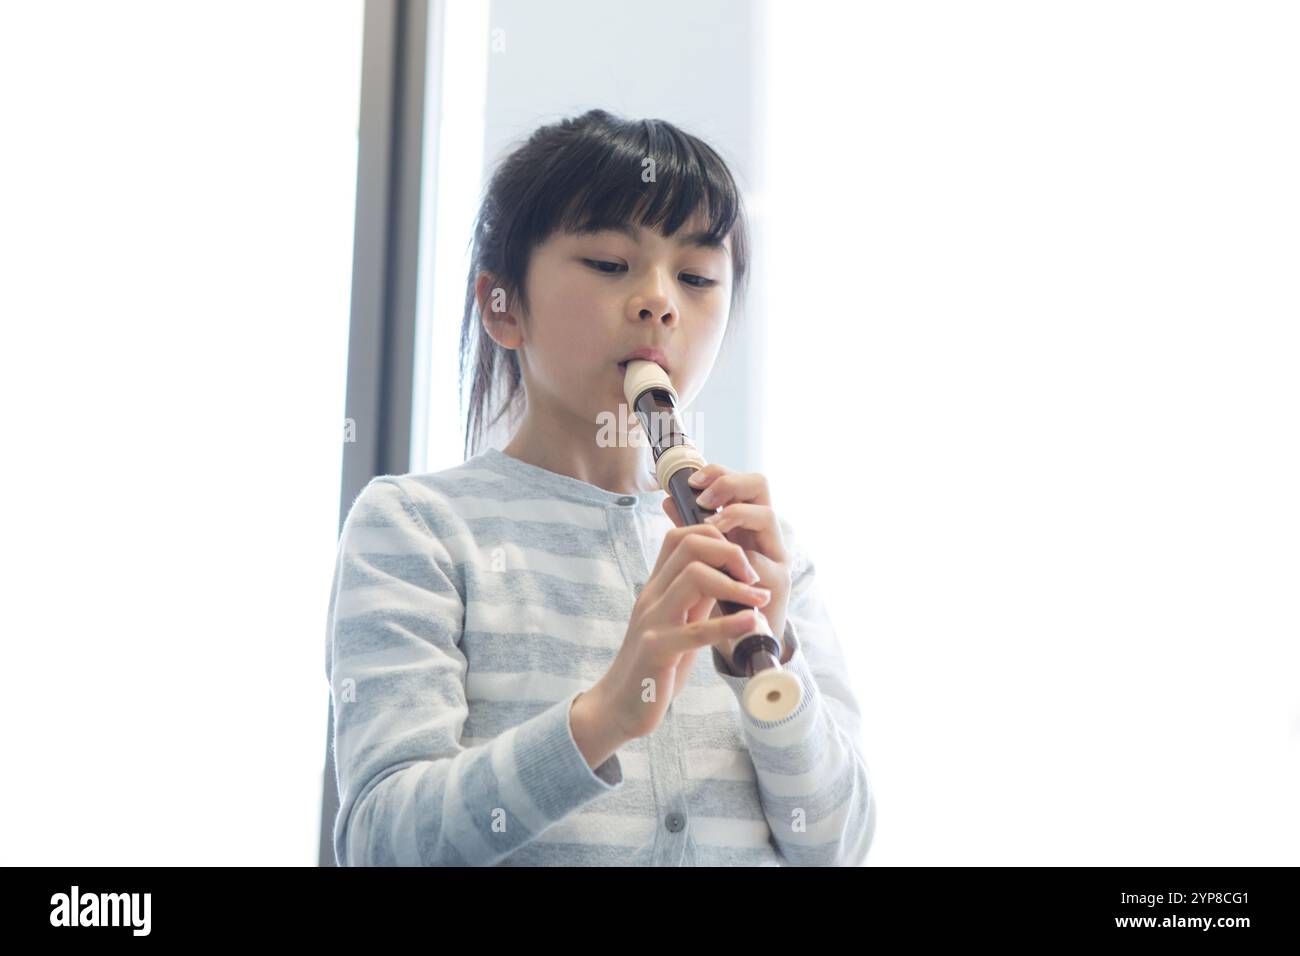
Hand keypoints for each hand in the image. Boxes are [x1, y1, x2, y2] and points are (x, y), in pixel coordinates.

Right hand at [586, 522, 774, 741]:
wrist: (619, 705)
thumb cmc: (655, 664)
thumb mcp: (678, 621)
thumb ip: (698, 597)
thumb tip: (730, 574)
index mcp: (657, 586)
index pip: (682, 537)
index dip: (716, 537)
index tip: (742, 564)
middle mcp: (652, 596)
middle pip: (690, 546)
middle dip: (730, 553)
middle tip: (753, 579)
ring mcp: (653, 621)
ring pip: (694, 576)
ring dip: (736, 586)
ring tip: (759, 601)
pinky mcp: (657, 651)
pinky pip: (696, 630)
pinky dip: (729, 623)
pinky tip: (752, 623)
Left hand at [664, 464, 793, 663]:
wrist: (748, 645)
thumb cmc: (725, 599)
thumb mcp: (707, 560)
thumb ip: (693, 530)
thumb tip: (670, 498)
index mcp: (749, 525)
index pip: (742, 481)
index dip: (719, 473)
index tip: (691, 481)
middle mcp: (766, 534)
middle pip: (760, 484)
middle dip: (729, 485)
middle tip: (702, 500)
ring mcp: (777, 556)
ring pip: (766, 516)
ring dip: (734, 517)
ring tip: (710, 528)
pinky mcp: (779, 584)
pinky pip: (761, 565)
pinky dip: (738, 564)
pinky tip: (718, 567)